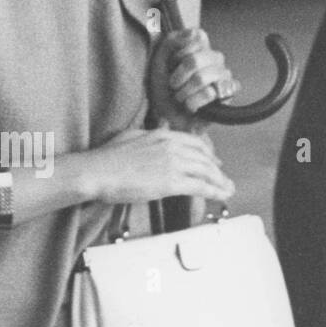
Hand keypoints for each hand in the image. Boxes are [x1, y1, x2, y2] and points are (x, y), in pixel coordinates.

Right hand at [85, 125, 234, 205]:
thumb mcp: (131, 136)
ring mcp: (173, 164)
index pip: (195, 142)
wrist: (97, 171)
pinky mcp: (172, 182)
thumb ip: (149, 135)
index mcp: (162, 135)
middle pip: (205, 158)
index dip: (209, 153)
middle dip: (218, 171)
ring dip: (221, 182)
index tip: (214, 161)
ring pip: (207, 172)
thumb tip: (158, 130)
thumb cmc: (106, 157)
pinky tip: (221, 196)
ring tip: (228, 190)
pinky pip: (202, 187)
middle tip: (224, 179)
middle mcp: (171, 147)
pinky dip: (216, 192)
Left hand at [147, 27, 239, 125]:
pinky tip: (191, 106)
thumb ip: (172, 42)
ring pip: (201, 77)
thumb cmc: (162, 87)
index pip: (196, 38)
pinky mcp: (228, 93)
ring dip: (183, 91)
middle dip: (177, 76)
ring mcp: (224, 74)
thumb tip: (194, 32)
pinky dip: (193, 102)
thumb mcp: (158, 60)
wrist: (166, 115)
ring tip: (180, 97)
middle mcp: (214, 58)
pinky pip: (210, 93)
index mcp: (199, 46)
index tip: (170, 65)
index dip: (177, 54)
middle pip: (194, 59)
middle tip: (173, 85)